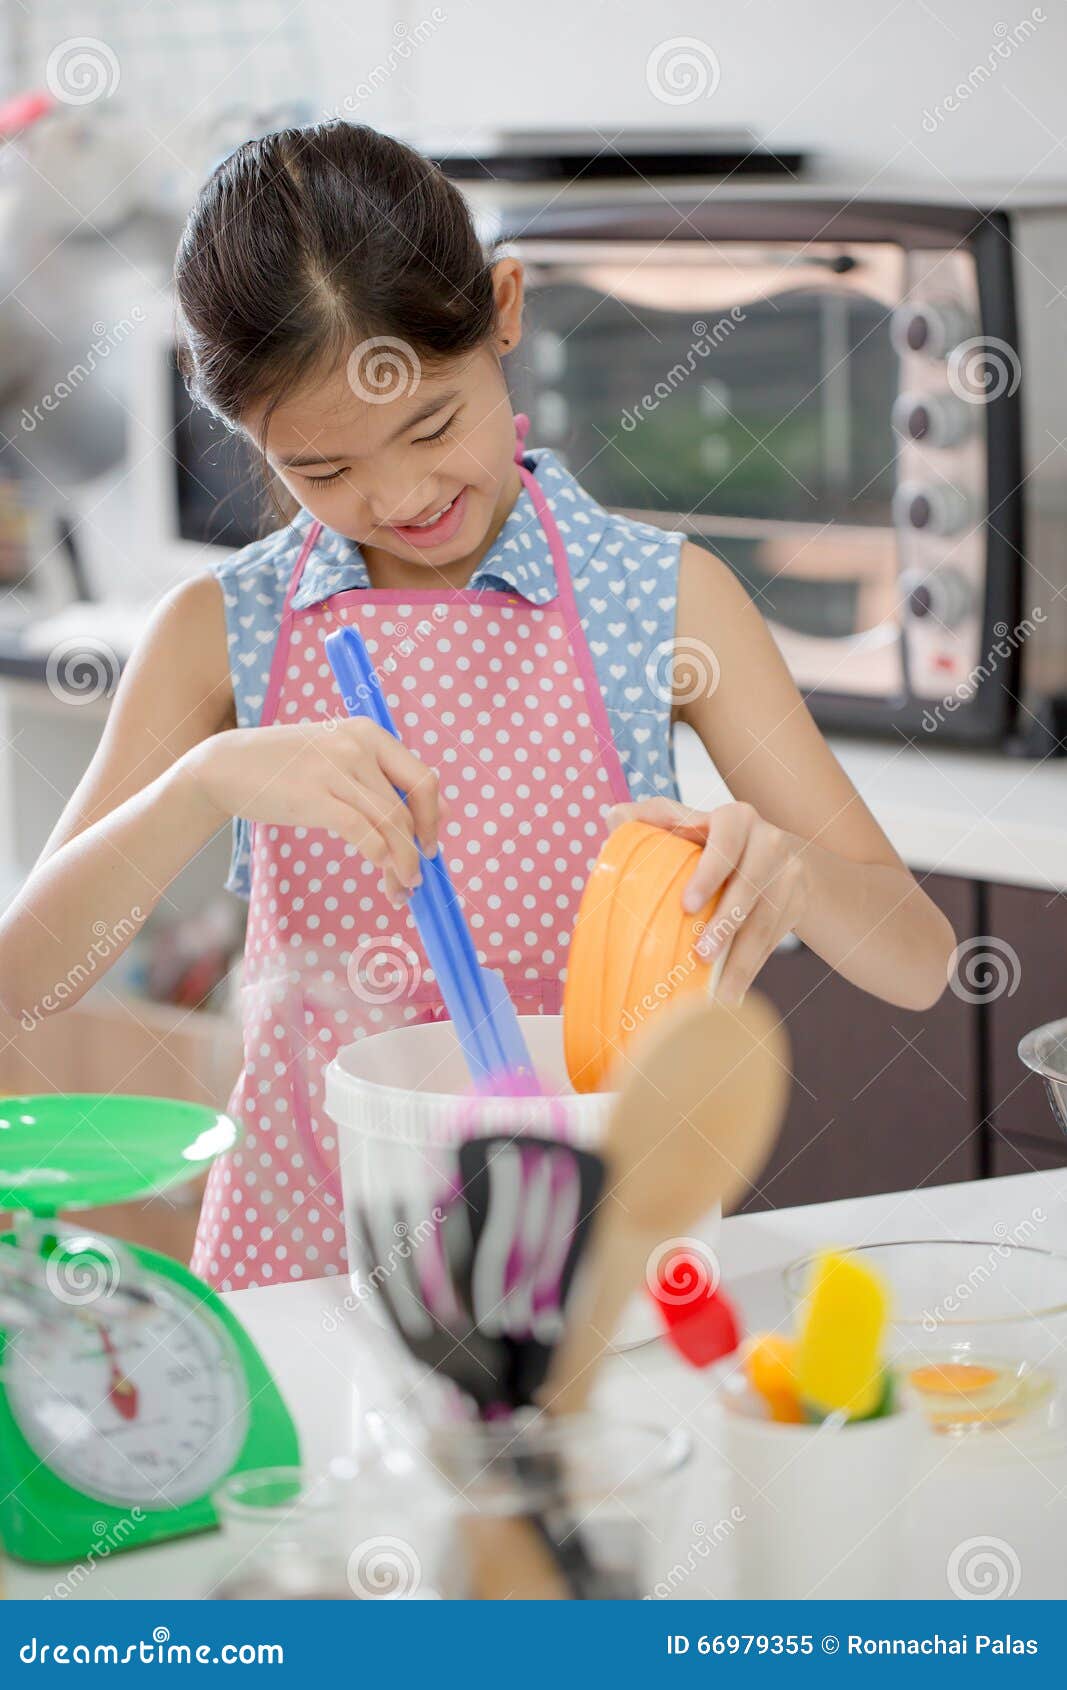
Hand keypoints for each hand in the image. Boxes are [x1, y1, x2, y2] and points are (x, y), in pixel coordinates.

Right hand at [186, 718, 439, 897]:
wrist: (225, 766)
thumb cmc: (284, 768)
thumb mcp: (336, 756)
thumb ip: (376, 778)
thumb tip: (429, 814)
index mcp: (369, 732)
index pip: (422, 778)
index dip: (433, 819)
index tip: (430, 845)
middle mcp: (357, 745)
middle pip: (408, 809)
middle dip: (418, 851)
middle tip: (416, 879)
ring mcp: (335, 770)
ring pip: (390, 824)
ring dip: (401, 863)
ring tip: (400, 888)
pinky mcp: (313, 797)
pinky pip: (362, 832)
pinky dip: (380, 857)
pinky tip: (381, 872)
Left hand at [607, 797, 810, 1003]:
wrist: (773, 853)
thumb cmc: (711, 841)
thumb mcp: (684, 822)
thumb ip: (650, 819)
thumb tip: (614, 818)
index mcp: (736, 819)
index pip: (726, 842)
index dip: (709, 873)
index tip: (686, 905)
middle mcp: (769, 841)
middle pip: (751, 885)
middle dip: (726, 923)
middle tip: (701, 955)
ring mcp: (789, 874)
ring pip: (767, 919)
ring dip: (743, 958)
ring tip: (718, 991)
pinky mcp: (798, 903)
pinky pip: (775, 940)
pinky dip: (753, 968)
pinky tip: (732, 992)